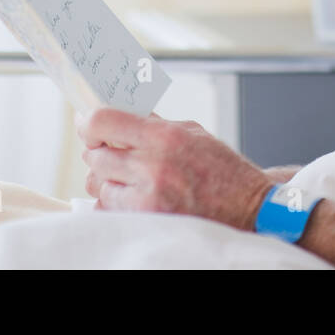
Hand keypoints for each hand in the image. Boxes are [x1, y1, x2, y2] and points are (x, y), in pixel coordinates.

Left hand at [77, 109, 272, 230]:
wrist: (249, 208)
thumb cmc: (225, 171)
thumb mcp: (193, 133)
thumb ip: (155, 124)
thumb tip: (121, 113)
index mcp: (165, 136)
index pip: (103, 121)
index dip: (87, 121)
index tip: (85, 121)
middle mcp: (152, 166)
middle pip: (94, 155)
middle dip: (99, 151)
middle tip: (109, 149)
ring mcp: (147, 198)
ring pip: (98, 185)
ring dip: (106, 180)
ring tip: (127, 177)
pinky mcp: (146, 221)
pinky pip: (109, 209)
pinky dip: (114, 203)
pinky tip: (132, 197)